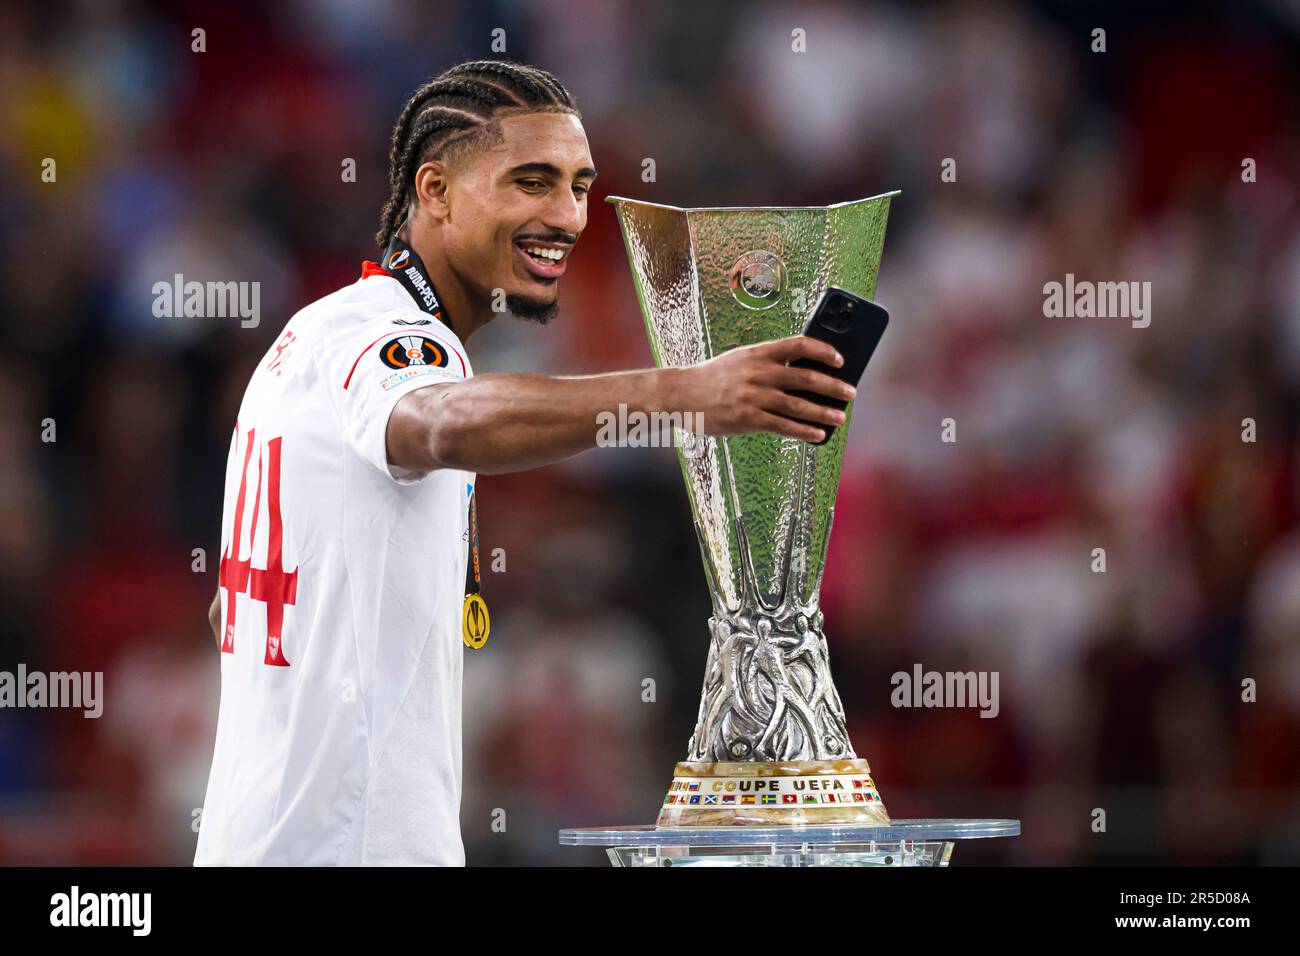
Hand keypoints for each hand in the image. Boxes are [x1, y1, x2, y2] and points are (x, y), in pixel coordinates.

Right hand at [676, 335, 856, 441]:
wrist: (680, 394)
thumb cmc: (715, 377)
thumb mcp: (741, 360)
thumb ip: (769, 364)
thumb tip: (807, 375)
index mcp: (759, 352)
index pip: (800, 345)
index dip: (824, 351)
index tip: (841, 360)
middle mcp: (759, 372)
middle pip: (806, 378)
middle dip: (833, 386)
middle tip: (850, 393)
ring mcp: (753, 396)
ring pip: (799, 406)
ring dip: (824, 412)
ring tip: (839, 417)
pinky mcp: (747, 419)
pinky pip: (783, 426)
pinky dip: (804, 431)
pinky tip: (818, 435)